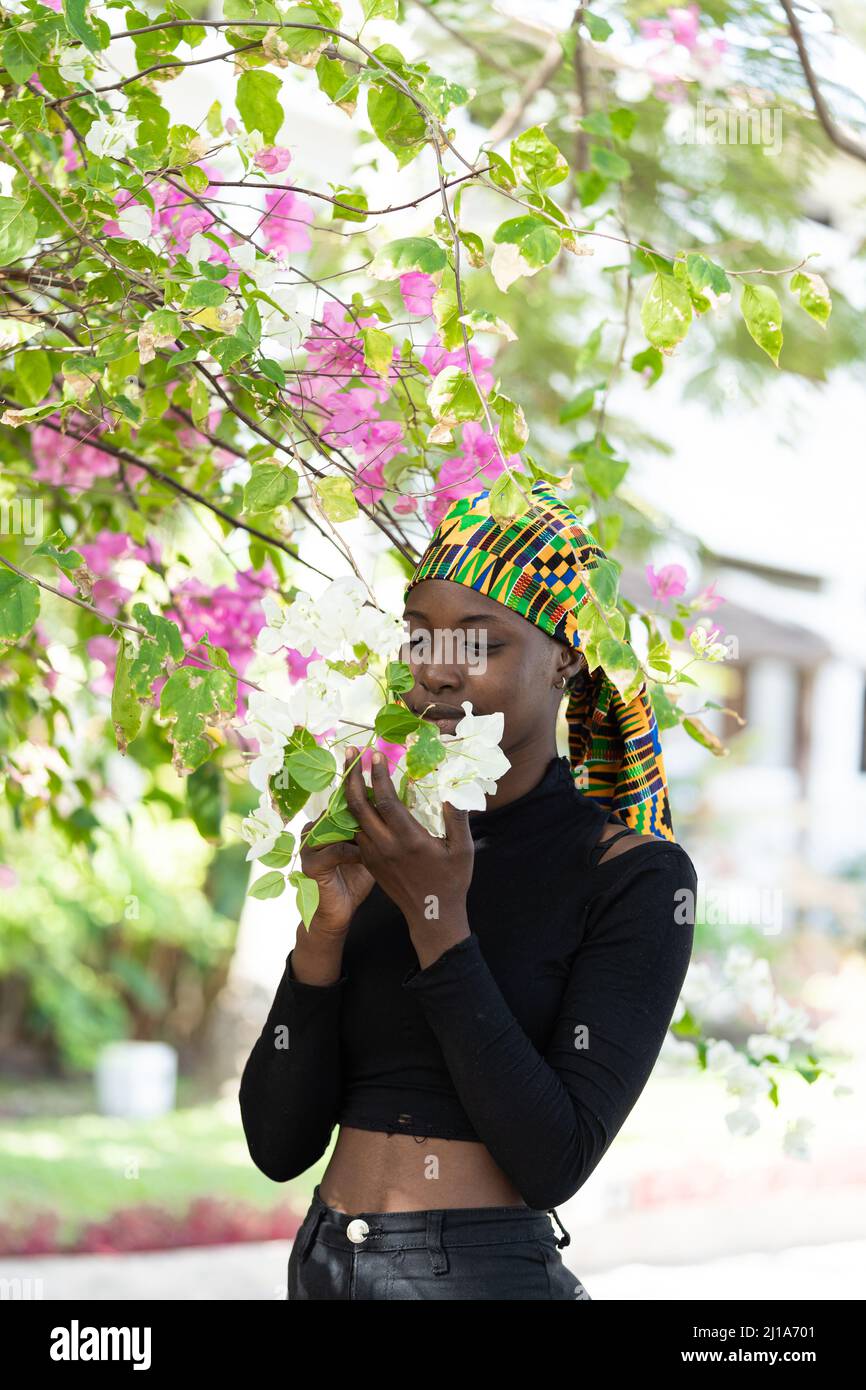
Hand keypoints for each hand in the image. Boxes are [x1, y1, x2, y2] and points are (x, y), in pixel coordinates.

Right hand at [298, 811, 375, 936]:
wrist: (337, 912)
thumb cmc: (353, 880)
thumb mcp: (364, 850)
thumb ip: (370, 831)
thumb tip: (394, 811)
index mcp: (324, 825)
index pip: (343, 804)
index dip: (364, 801)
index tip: (386, 800)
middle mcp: (312, 831)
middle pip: (338, 812)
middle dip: (363, 812)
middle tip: (386, 813)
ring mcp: (309, 847)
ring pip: (336, 828)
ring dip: (359, 830)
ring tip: (380, 833)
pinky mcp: (311, 865)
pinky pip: (336, 851)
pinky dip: (355, 852)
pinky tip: (370, 856)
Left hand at [341, 745, 474, 927]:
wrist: (432, 915)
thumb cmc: (452, 880)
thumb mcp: (463, 849)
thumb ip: (457, 818)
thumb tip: (454, 790)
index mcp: (409, 839)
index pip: (385, 800)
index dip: (378, 775)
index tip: (375, 754)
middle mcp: (386, 845)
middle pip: (359, 805)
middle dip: (352, 776)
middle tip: (351, 752)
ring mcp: (374, 855)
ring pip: (353, 819)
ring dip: (349, 793)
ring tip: (351, 771)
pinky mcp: (370, 862)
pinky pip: (355, 833)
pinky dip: (352, 813)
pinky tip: (355, 799)